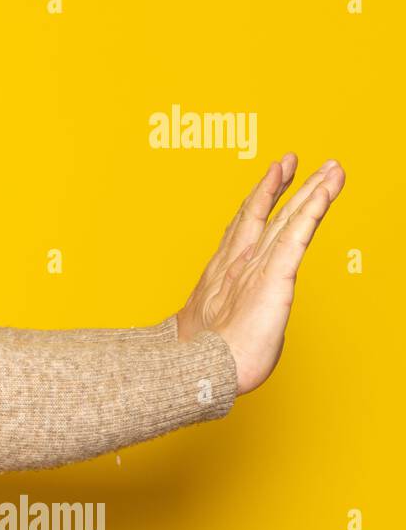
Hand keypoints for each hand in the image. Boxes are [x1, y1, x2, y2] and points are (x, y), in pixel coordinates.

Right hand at [174, 153, 345, 394]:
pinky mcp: (274, 278)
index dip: (259, 201)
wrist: (201, 370)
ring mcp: (255, 268)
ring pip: (287, 220)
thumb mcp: (217, 332)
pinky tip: (324, 193)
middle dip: (284, 186)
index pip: (245, 229)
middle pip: (266, 216)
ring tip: (328, 169)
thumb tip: (225, 331)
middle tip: (294, 159)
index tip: (272, 179)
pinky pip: (296, 237)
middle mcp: (238, 264)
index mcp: (224, 275)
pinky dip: (311, 212)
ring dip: (309, 191)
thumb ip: (225, 319)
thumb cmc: (206, 360)